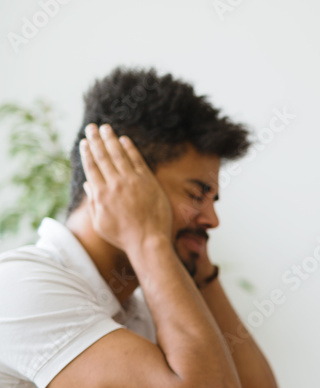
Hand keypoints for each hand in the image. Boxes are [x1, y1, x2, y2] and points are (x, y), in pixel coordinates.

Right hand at [79, 124, 172, 254]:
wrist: (148, 241)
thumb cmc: (123, 236)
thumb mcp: (101, 223)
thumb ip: (93, 203)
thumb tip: (88, 185)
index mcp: (101, 195)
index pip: (91, 167)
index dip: (87, 152)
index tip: (85, 142)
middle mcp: (115, 185)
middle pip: (103, 157)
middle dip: (96, 140)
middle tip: (92, 127)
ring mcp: (132, 182)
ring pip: (119, 155)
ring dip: (111, 140)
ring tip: (106, 128)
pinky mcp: (148, 182)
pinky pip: (138, 161)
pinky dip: (130, 149)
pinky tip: (125, 140)